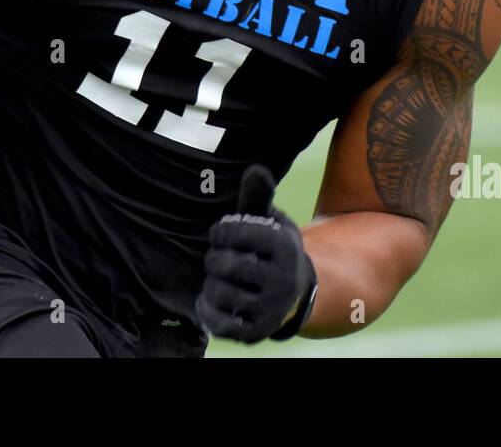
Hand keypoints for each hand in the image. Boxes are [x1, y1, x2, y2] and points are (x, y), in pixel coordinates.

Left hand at [195, 164, 317, 342]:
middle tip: (214, 256)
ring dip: (211, 282)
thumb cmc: (271, 250)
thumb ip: (259, 197)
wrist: (293, 294)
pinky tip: (208, 299)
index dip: (223, 230)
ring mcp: (270, 309)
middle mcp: (282, 280)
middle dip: (214, 257)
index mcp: (286, 248)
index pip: (244, 233)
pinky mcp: (256, 332)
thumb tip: (255, 169)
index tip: (218, 232)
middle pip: (231, 265)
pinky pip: (221, 324)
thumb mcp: (271, 221)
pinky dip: (207, 310)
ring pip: (222, 293)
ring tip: (216, 277)